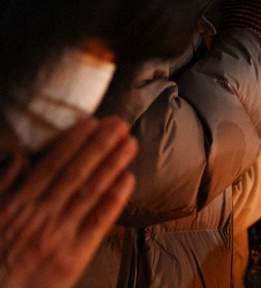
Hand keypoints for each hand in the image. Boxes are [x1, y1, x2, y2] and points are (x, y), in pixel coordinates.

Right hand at [0, 116, 137, 287]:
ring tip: (129, 143)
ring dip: (112, 165)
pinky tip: (128, 180)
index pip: (51, 166)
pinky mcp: (73, 257)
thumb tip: (20, 159)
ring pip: (90, 192)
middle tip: (120, 124)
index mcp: (17, 205)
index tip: (92, 123)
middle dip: (99, 146)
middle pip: (76, 174)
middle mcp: (40, 217)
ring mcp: (59, 236)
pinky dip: (114, 200)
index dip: (73, 143)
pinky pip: (98, 223)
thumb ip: (3, 187)